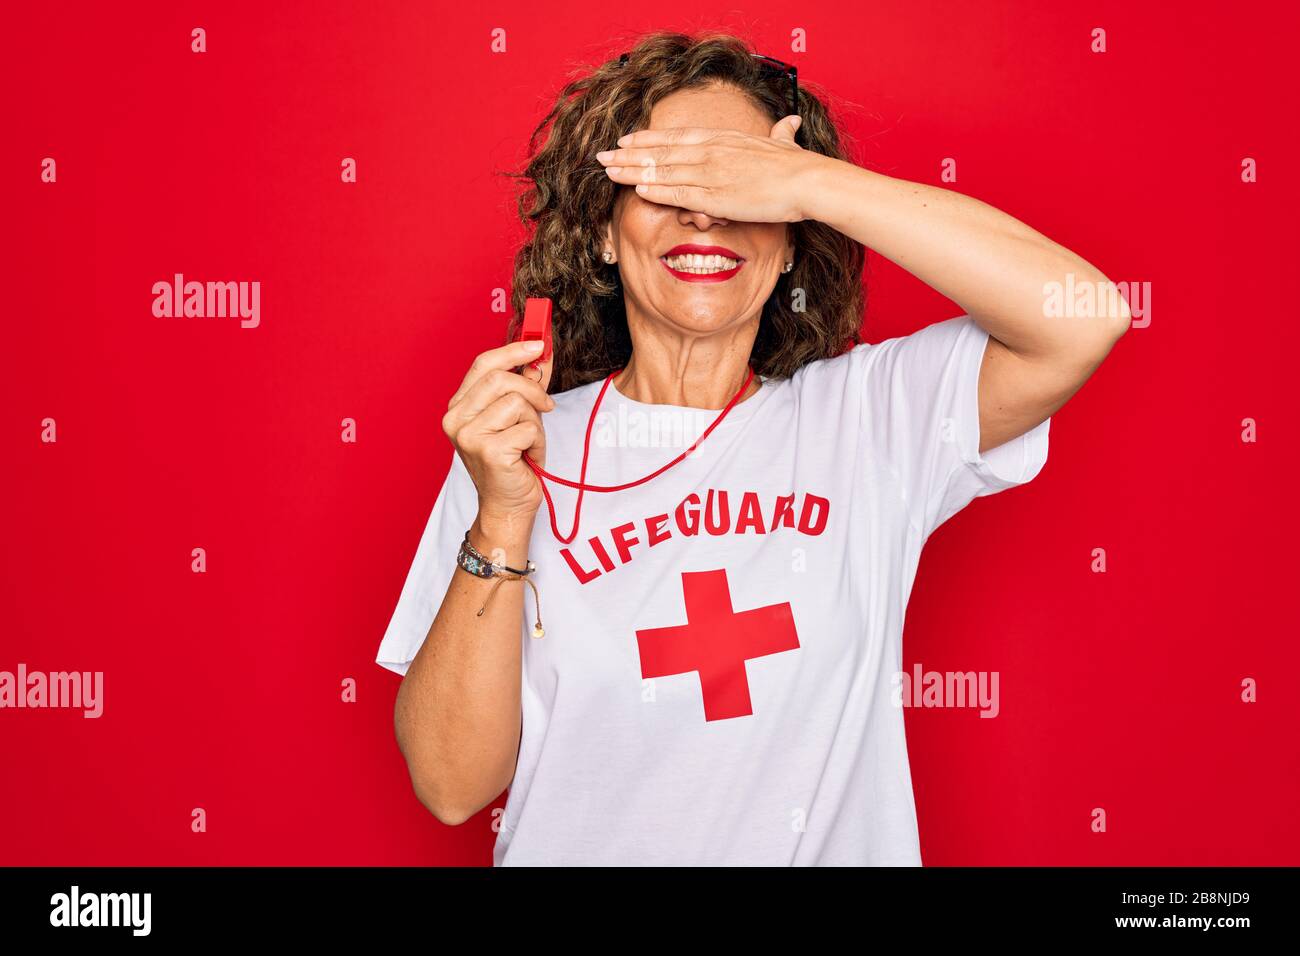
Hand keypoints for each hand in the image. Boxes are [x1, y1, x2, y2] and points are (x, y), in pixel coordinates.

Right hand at [442, 339, 554, 522]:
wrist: (507, 506)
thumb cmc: (512, 463)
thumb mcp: (517, 418)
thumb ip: (524, 386)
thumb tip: (540, 355)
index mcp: (459, 407)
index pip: (483, 364)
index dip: (513, 350)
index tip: (538, 345)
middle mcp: (456, 419)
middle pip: (501, 379)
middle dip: (532, 389)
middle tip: (547, 405)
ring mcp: (469, 436)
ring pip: (517, 403)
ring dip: (535, 423)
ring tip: (528, 442)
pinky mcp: (488, 451)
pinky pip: (528, 428)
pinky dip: (537, 443)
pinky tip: (528, 457)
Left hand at [595, 115, 820, 222]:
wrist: (805, 181)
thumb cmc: (796, 166)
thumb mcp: (783, 144)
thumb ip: (779, 136)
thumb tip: (789, 123)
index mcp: (721, 139)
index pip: (676, 136)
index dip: (647, 139)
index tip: (626, 140)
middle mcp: (710, 152)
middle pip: (661, 152)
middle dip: (629, 154)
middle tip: (602, 156)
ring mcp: (710, 173)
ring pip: (663, 171)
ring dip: (632, 172)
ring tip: (608, 172)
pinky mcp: (714, 196)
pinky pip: (677, 193)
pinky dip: (655, 190)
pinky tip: (636, 190)